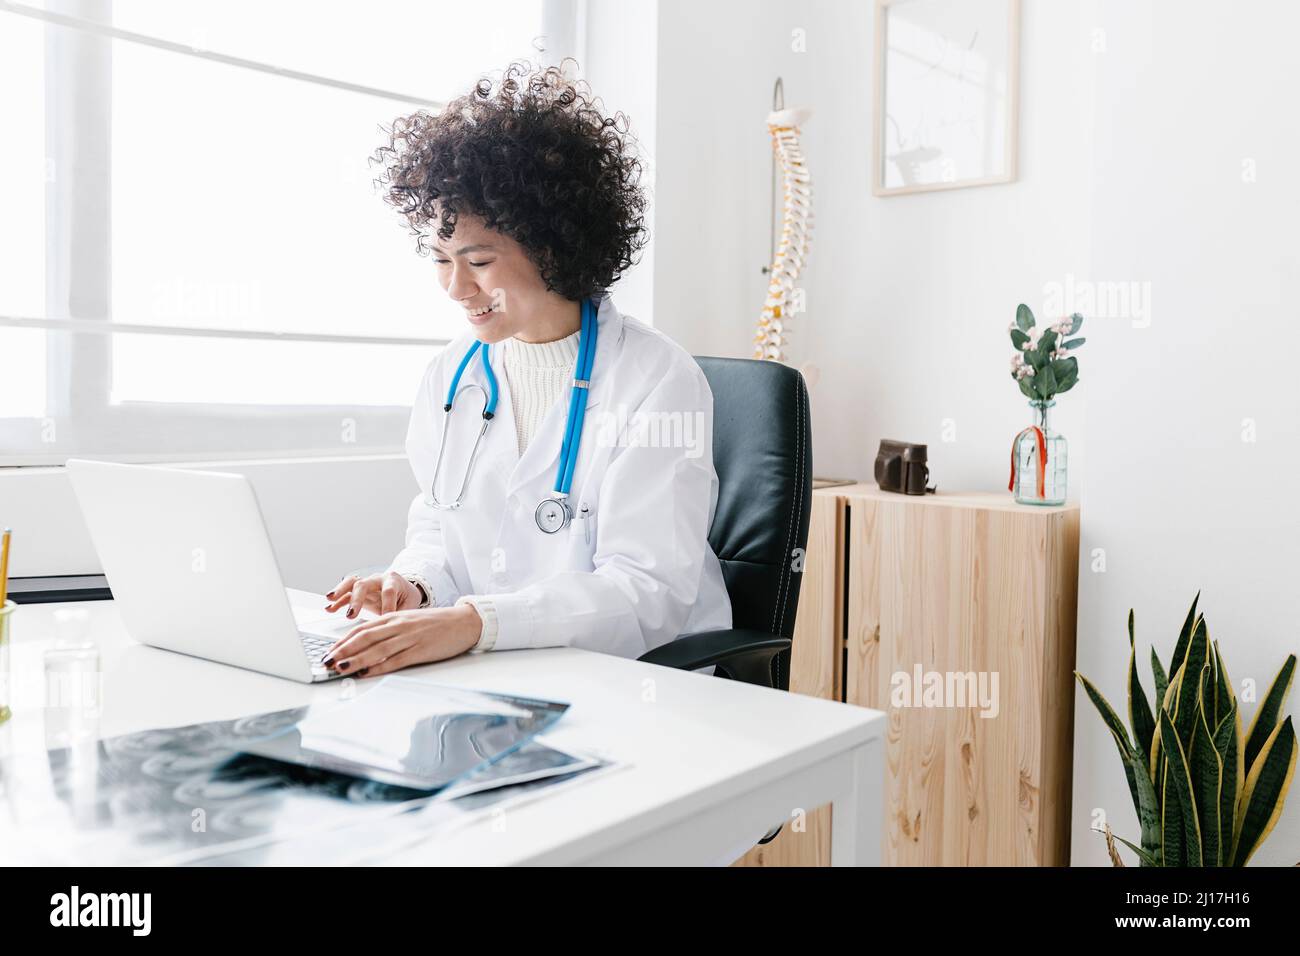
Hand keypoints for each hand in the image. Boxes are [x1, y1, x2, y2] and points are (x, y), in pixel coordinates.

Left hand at [321, 604, 482, 677]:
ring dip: (355, 659)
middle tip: (326, 661)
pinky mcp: (420, 650)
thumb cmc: (437, 623)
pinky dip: (378, 667)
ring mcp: (409, 638)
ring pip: (376, 649)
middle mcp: (398, 625)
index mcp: (394, 617)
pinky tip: (367, 673)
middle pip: (364, 638)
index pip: (362, 629)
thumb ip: (389, 630)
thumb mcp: (409, 621)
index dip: (342, 641)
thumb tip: (367, 644)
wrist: (464, 621)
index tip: (328, 651)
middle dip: (342, 650)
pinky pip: (395, 660)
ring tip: (340, 668)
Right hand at [324, 571, 422, 618]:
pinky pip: (345, 593)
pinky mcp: (358, 591)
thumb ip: (403, 615)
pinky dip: (336, 600)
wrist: (404, 590)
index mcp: (393, 581)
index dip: (386, 606)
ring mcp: (366, 584)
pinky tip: (329, 608)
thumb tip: (397, 632)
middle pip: (364, 584)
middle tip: (352, 615)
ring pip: (350, 583)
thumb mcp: (410, 605)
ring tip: (331, 599)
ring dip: (340, 591)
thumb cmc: (407, 598)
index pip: (388, 592)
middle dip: (356, 600)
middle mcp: (377, 579)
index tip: (384, 620)